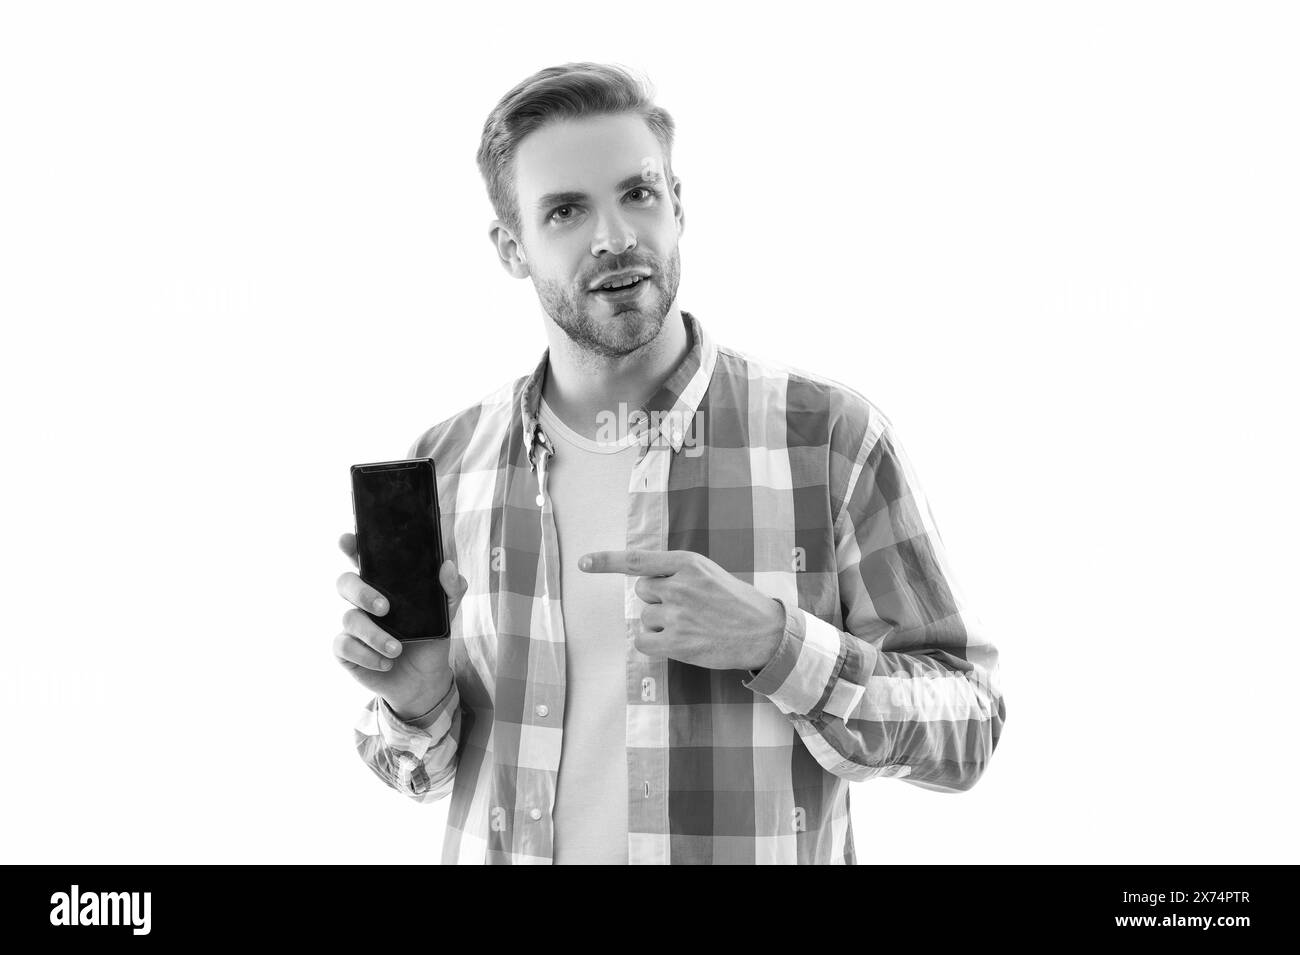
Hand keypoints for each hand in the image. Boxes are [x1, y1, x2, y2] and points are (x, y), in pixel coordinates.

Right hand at [333, 532, 466, 719]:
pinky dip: (367, 655)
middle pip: (345, 583)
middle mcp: (362, 601)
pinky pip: (344, 646)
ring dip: (374, 634)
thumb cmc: (430, 637)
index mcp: (383, 584)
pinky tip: (386, 662)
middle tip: (385, 608)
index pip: (362, 558)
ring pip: (349, 619)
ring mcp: (352, 625)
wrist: (425, 679)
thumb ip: (451, 589)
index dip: (351, 546)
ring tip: (397, 649)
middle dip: (362, 592)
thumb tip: (448, 566)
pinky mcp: (346, 651)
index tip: (348, 540)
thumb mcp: (446, 613)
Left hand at [579, 549, 785, 671]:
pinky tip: (676, 643)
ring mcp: (676, 615)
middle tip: (685, 608)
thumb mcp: (709, 573)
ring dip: (660, 623)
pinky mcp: (676, 643)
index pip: (637, 560)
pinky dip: (653, 644)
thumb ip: (678, 573)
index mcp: (687, 563)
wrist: (765, 632)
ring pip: (644, 617)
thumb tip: (646, 583)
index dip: (606, 561)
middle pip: (641, 591)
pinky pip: (643, 641)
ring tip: (691, 626)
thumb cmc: (738, 602)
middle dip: (656, 599)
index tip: (583, 563)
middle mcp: (678, 586)